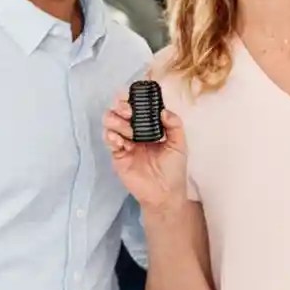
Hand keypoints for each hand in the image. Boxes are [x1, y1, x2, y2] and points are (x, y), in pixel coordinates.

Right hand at [102, 90, 187, 207]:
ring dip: (116, 121)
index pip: (136, 106)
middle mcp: (134, 131)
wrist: (165, 194)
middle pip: (118, 111)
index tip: (133, 96)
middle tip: (128, 112)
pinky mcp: (117, 156)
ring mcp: (124, 143)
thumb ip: (174, 124)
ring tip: (129, 131)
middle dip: (120, 106)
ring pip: (110, 123)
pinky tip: (120, 141)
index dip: (131, 98)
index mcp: (148, 126)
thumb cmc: (173, 169)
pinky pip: (109, 141)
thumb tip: (162, 110)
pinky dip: (111, 137)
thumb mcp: (179, 144)